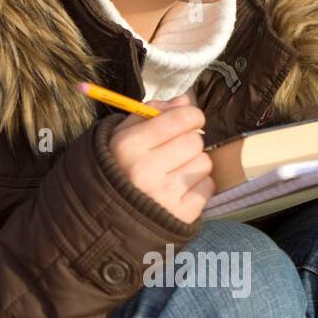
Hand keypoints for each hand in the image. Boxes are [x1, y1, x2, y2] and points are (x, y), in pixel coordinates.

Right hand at [107, 94, 214, 225]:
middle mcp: (144, 170)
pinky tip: (181, 190)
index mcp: (129, 145)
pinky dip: (199, 187)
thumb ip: (153, 112)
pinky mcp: (180, 214)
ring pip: (204, 163)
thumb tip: (186, 102)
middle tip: (176, 153)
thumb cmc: (120, 168)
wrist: (109, 215)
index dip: (192, 116)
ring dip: (194, 165)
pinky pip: (208, 187)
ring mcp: (163, 195)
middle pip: (195, 141)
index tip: (190, 120)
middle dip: (189, 143)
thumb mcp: (124, 135)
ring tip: (176, 173)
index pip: (181, 118)